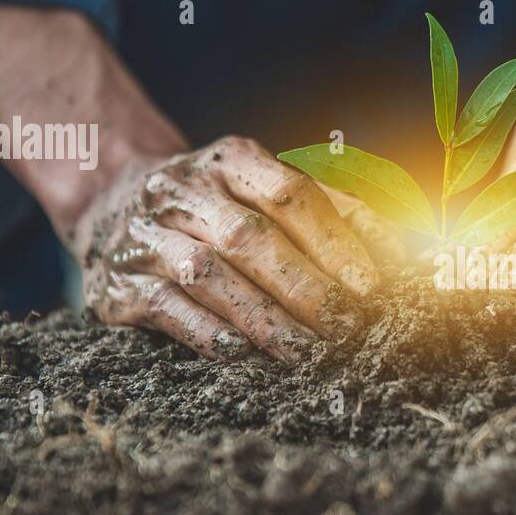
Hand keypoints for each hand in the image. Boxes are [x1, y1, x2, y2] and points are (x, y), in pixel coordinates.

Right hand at [75, 136, 377, 359]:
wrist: (107, 200)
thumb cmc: (215, 205)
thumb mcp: (263, 188)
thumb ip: (333, 212)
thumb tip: (408, 249)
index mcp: (230, 161)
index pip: (289, 194)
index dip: (334, 240)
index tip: (372, 285)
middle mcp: (183, 191)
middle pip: (251, 238)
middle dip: (306, 287)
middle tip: (348, 328)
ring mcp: (146, 235)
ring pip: (209, 275)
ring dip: (264, 319)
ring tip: (308, 352)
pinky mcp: (117, 282)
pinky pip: (166, 308)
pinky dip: (207, 332)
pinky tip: (243, 353)